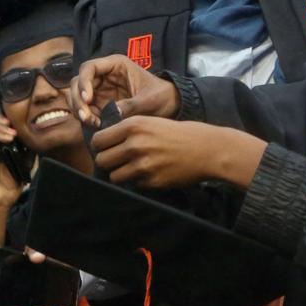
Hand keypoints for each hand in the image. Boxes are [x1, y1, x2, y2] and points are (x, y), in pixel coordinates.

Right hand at [70, 55, 179, 126]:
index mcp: (116, 65)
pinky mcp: (100, 103)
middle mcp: (104, 75)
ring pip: (77, 96)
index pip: (89, 67)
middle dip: (78, 99)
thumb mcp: (149, 100)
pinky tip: (96, 125)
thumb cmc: (161, 96)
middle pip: (78, 82)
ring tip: (91, 122)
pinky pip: (85, 108)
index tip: (88, 99)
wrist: (169, 105)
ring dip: (79, 109)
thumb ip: (131, 105)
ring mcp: (100, 89)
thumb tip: (112, 113)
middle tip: (86, 117)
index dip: (84, 82)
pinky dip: (86, 117)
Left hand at [92, 118, 266, 190]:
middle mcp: (135, 144)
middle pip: (101, 160)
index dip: (100, 146)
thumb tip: (104, 142)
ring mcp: (142, 165)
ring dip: (120, 174)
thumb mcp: (152, 122)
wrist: (207, 149)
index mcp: (133, 125)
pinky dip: (137, 181)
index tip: (107, 148)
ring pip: (114, 176)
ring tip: (133, 168)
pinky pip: (132, 184)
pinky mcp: (151, 181)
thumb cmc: (180, 134)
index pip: (98, 140)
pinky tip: (150, 173)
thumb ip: (128, 130)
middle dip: (107, 162)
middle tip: (118, 161)